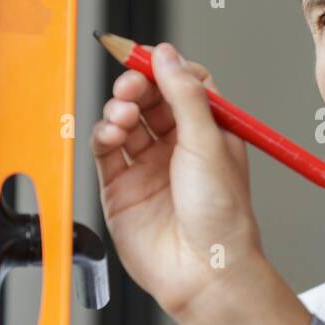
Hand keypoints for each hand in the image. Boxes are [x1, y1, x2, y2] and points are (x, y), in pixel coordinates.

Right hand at [90, 42, 311, 324]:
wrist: (203, 270)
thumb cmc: (221, 216)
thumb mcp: (208, 141)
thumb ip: (185, 95)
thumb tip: (168, 55)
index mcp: (209, 131)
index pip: (183, 84)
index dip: (165, 69)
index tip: (150, 58)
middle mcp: (178, 147)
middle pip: (149, 98)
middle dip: (137, 86)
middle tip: (131, 86)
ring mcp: (148, 167)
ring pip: (125, 120)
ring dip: (119, 109)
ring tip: (124, 117)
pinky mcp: (121, 188)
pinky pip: (105, 149)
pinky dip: (103, 134)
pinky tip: (111, 133)